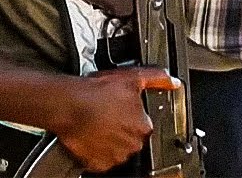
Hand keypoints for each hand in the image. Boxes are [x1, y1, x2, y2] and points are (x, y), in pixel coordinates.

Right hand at [54, 67, 179, 172]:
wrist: (68, 105)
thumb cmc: (97, 92)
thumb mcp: (132, 77)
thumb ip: (157, 78)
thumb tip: (173, 81)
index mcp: (143, 127)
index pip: (143, 124)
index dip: (132, 114)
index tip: (121, 107)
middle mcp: (131, 145)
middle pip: (131, 138)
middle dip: (121, 128)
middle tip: (108, 114)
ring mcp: (114, 156)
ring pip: (116, 149)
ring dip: (109, 139)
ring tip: (98, 122)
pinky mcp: (96, 164)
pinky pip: (100, 159)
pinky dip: (96, 150)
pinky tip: (91, 134)